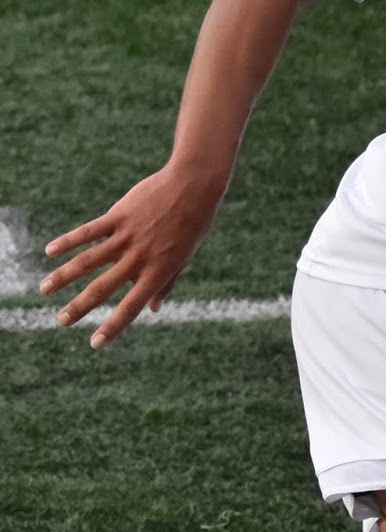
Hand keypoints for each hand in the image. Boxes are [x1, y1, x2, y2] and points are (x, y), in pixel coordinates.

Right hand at [40, 165, 223, 347]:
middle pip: (103, 288)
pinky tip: (50, 251)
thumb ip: (166, 283)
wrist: (194, 186)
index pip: (131, 307)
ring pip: (88, 261)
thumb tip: (153, 309)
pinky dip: (67, 242)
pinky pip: (88, 232)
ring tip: (44, 290)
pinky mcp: (119, 216)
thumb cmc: (192, 223)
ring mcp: (127, 237)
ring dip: (63, 277)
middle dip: (80, 307)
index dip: (113, 327)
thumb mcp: (184, 257)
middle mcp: (140, 258)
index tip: (95, 344)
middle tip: (60, 321)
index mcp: (158, 272)